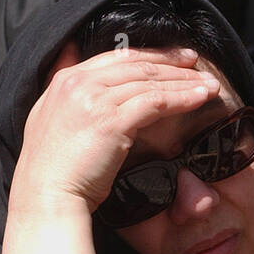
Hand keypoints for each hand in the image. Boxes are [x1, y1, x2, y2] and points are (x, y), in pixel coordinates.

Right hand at [8, 45, 221, 215]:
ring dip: (183, 81)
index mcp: (64, 80)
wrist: (45, 197)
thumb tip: (73, 62)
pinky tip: (199, 99)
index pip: (115, 58)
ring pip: (150, 81)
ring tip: (208, 84)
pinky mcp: (111, 121)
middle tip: (196, 63)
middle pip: (136, 64)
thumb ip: (65, 95)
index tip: (172, 58)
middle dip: (171, 62)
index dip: (148, 55)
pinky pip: (155, 102)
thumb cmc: (50, 172)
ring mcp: (94, 100)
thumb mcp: (49, 121)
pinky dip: (181, 98)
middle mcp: (78, 83)